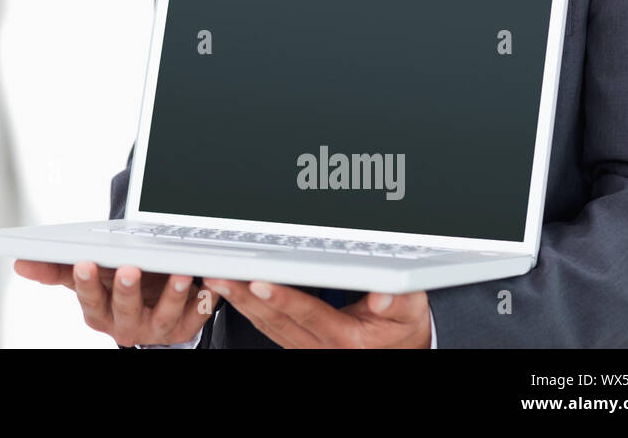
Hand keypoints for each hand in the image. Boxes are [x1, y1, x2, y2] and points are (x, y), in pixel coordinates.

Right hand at [15, 259, 211, 345]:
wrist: (152, 291)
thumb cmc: (114, 280)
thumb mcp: (88, 273)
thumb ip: (56, 267)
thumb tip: (19, 264)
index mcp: (98, 312)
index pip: (88, 301)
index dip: (86, 284)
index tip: (84, 262)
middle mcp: (126, 325)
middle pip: (125, 310)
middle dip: (126, 290)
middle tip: (128, 268)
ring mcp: (157, 328)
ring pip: (164, 316)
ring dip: (172, 295)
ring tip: (177, 272)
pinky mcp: (185, 326)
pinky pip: (197, 316)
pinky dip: (202, 300)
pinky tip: (206, 281)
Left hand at [200, 278, 430, 347]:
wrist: (401, 350)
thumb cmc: (401, 327)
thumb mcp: (410, 311)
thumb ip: (398, 301)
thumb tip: (381, 297)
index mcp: (348, 339)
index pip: (310, 315)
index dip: (284, 298)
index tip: (260, 283)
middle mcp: (323, 347)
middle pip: (278, 320)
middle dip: (246, 297)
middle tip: (222, 276)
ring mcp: (307, 348)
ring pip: (267, 326)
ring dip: (240, 303)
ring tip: (218, 281)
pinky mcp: (299, 345)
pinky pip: (268, 328)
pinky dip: (248, 310)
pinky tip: (233, 294)